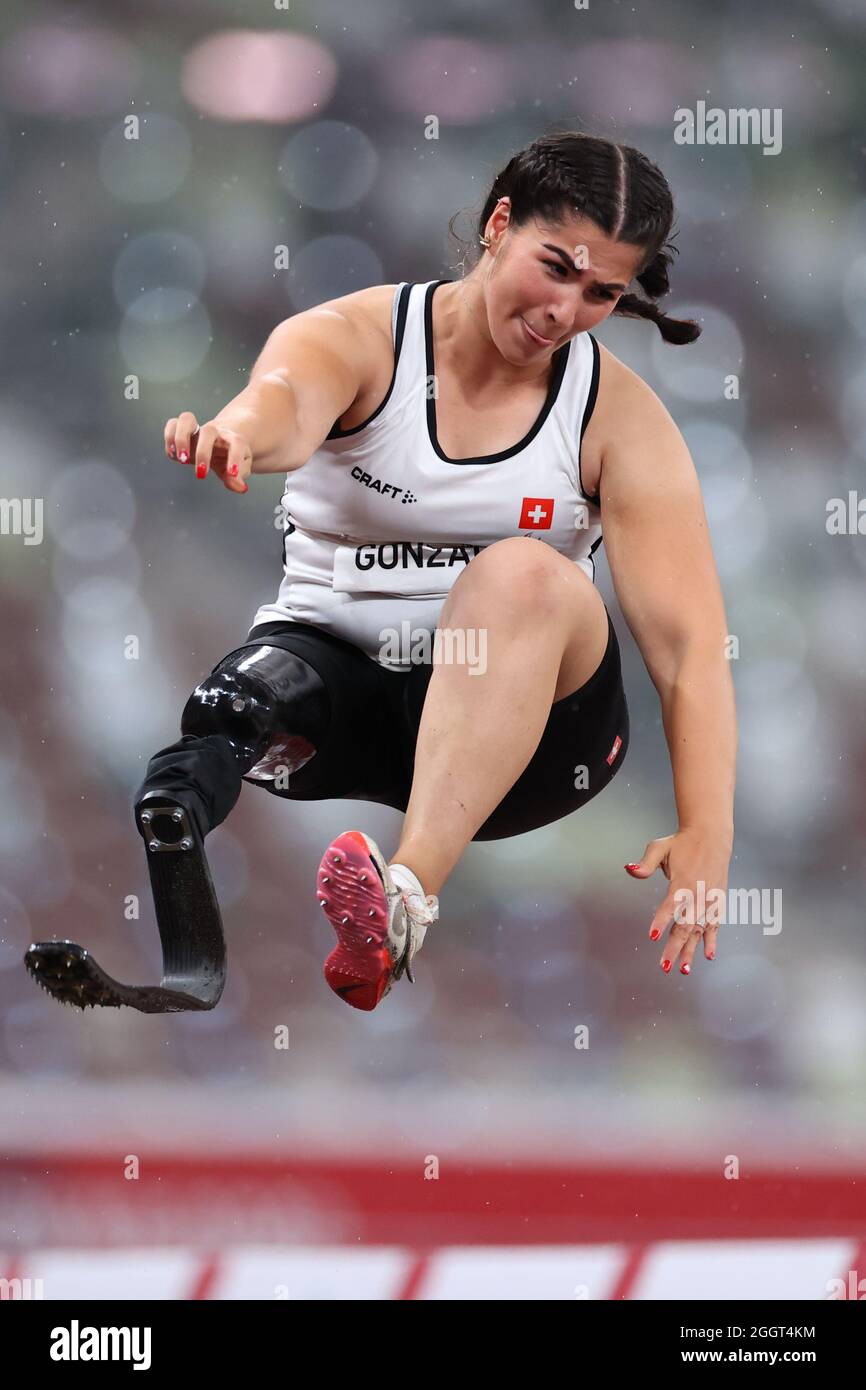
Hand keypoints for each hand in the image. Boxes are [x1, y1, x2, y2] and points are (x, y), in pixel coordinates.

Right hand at [164, 411, 251, 493]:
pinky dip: (169, 438)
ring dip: (180, 438)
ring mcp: (197, 430)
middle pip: (209, 431)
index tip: (232, 474)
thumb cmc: (232, 455)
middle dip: (203, 453)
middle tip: (201, 474)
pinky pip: (172, 425)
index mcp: (232, 438)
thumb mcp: (241, 468)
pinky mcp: (183, 431)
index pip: (236, 443)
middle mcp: (215, 432)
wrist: (224, 438)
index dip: (235, 458)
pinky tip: (173, 455)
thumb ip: (239, 477)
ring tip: (182, 459)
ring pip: (186, 419)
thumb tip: (240, 487)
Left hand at [624, 828, 731, 976]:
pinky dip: (711, 940)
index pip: (669, 905)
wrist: (712, 836)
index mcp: (682, 882)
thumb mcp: (659, 847)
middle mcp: (697, 894)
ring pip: (698, 931)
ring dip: (691, 950)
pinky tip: (708, 956)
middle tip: (664, 965)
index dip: (660, 920)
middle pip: (684, 925)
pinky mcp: (718, 902)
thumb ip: (645, 863)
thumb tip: (628, 869)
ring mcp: (709, 900)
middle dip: (674, 947)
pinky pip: (714, 926)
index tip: (652, 935)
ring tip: (684, 969)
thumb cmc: (682, 843)